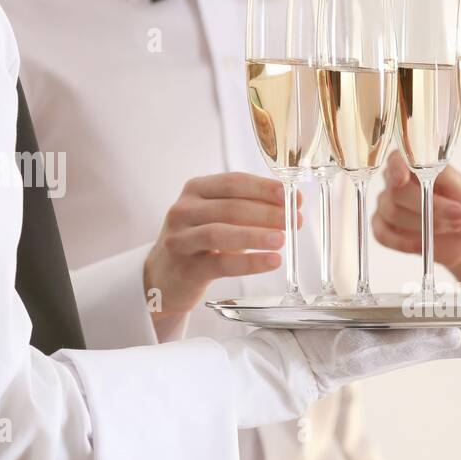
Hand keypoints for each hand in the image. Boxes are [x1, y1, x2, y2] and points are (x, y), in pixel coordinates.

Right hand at [143, 173, 299, 320]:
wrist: (165, 277)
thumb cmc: (201, 243)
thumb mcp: (221, 218)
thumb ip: (254, 208)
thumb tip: (295, 203)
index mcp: (196, 190)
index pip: (233, 182)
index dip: (264, 188)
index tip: (291, 196)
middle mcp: (184, 210)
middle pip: (229, 206)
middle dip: (266, 212)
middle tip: (294, 220)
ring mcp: (180, 238)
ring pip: (220, 233)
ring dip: (255, 234)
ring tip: (282, 239)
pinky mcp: (186, 268)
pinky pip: (221, 263)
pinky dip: (249, 262)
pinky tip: (272, 262)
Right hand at [294, 323, 460, 396]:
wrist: (297, 360)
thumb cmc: (329, 353)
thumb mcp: (371, 347)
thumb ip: (412, 342)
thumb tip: (457, 335)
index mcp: (422, 344)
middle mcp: (421, 341)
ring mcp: (407, 337)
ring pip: (460, 329)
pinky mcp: (390, 330)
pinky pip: (434, 323)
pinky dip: (456, 318)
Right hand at [373, 151, 460, 278]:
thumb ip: (443, 173)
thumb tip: (430, 165)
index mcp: (413, 164)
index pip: (395, 160)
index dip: (396, 168)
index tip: (403, 179)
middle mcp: (395, 182)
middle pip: (395, 192)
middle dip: (428, 206)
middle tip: (458, 214)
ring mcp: (387, 206)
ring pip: (393, 214)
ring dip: (425, 224)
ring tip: (453, 225)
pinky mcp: (385, 230)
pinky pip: (383, 236)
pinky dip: (405, 242)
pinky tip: (423, 243)